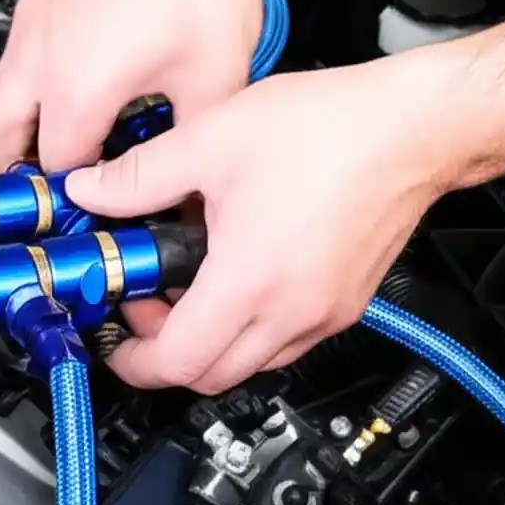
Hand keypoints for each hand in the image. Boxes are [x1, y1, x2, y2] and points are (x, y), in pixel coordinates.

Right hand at [0, 0, 268, 172]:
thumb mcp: (213, 85)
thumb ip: (188, 150)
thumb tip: (188, 193)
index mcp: (78, 86)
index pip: (53, 169)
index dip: (74, 195)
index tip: (94, 204)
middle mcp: (41, 55)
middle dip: (17, 172)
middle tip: (55, 187)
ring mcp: (33, 24)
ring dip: (23, 128)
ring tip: (73, 139)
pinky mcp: (37, 1)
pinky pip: (16, 61)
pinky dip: (33, 88)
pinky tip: (81, 90)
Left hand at [65, 55, 485, 393]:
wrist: (412, 127)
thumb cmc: (330, 130)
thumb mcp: (212, 138)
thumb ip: (139, 175)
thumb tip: (92, 191)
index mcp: (250, 280)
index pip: (176, 362)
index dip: (131, 359)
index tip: (115, 338)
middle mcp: (291, 311)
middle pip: (211, 377)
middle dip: (166, 353)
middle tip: (148, 304)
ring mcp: (324, 313)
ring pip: (251, 363)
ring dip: (212, 342)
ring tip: (193, 285)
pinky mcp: (346, 304)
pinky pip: (287, 340)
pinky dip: (252, 327)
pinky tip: (241, 273)